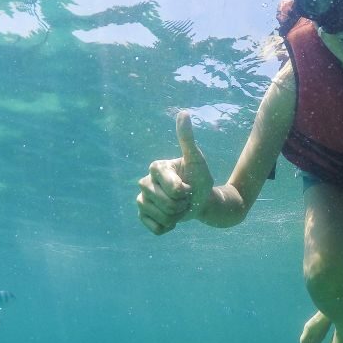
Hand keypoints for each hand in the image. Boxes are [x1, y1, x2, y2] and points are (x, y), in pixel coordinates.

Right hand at [136, 111, 213, 233]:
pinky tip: (172, 219)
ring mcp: (142, 199)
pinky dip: (168, 227)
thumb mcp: (196, 160)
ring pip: (161, 217)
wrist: (201, 200)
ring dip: (176, 217)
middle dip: (181, 205)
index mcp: (156, 167)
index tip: (188, 186)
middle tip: (185, 198)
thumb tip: (183, 113)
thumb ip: (187, 139)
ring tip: (179, 207)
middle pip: (165, 204)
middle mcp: (144, 182)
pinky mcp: (142, 215)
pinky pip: (155, 228)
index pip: (173, 188)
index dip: (184, 192)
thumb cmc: (199, 178)